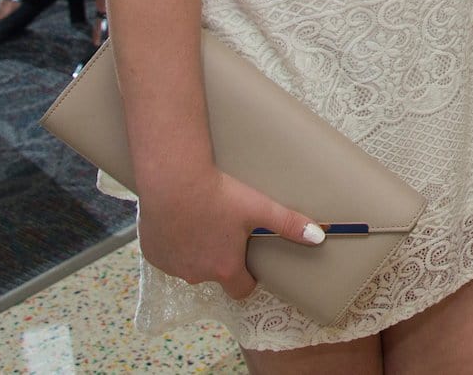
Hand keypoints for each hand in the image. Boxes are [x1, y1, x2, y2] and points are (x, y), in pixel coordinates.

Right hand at [137, 167, 324, 299]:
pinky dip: (174, 244)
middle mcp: (197, 275)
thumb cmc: (218, 195)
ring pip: (189, 265)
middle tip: (224, 229)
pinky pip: (167, 255)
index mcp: (224, 268)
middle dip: (220, 257)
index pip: (241, 290)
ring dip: (195, 250)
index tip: (248, 258)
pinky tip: (180, 221)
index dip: (247, 277)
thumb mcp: (259, 207)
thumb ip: (289, 224)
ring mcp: (173, 267)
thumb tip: (319, 237)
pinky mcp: (153, 255)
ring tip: (202, 221)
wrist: (173, 182)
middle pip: (214, 274)